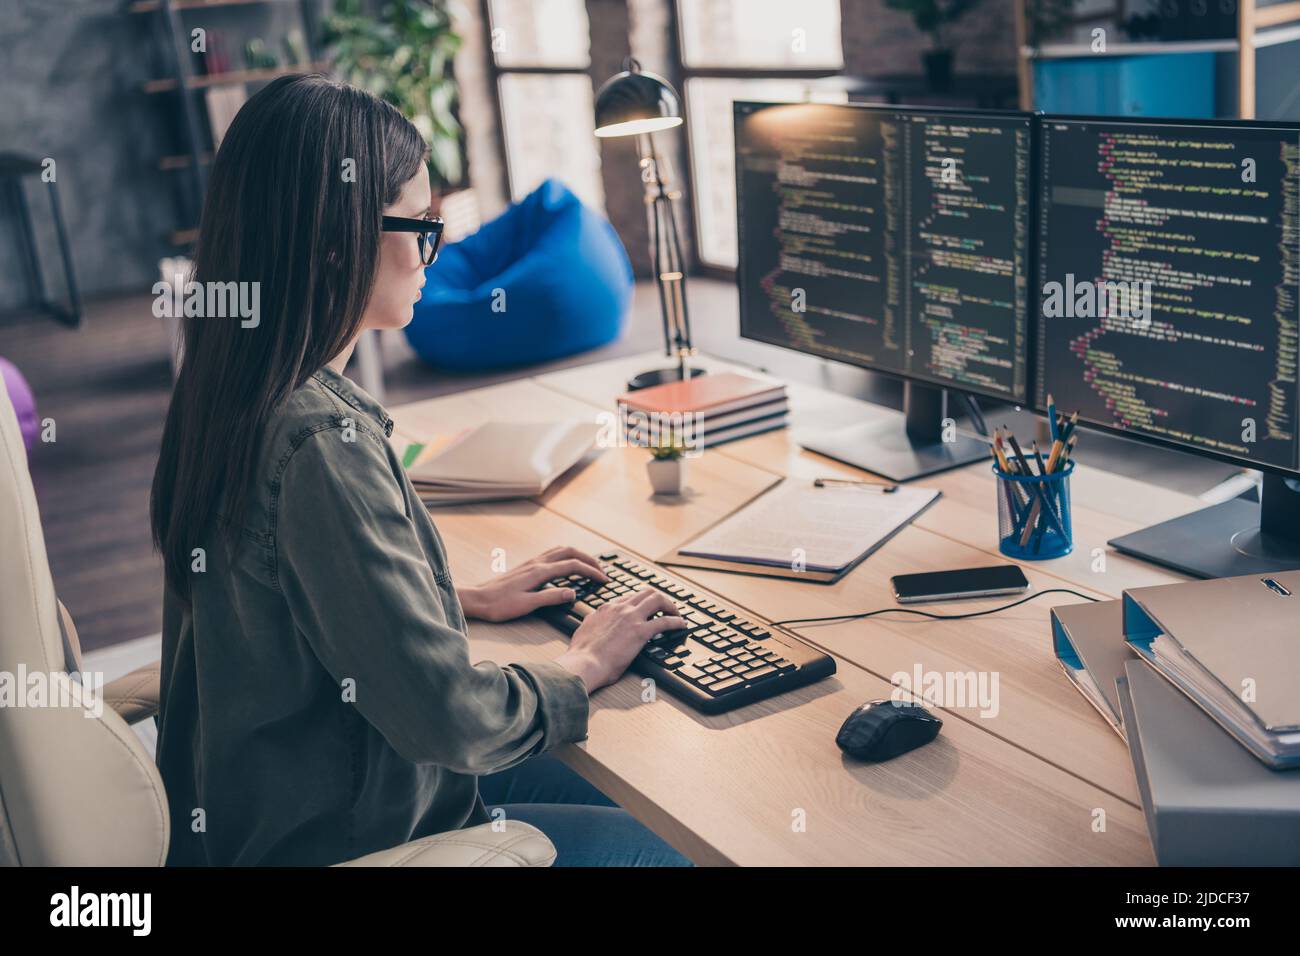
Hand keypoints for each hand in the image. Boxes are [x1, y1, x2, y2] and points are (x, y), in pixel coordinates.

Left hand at [457, 546, 609, 622]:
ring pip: (561, 550)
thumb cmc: (499, 605)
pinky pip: (552, 554)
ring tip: (589, 566)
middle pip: (570, 552)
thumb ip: (552, 597)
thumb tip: (573, 593)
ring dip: (578, 555)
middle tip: (602, 571)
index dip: (591, 572)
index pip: (573, 566)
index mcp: (540, 572)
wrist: (477, 599)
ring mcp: (532, 563)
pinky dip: (566, 556)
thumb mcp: (527, 605)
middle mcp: (537, 563)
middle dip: (589, 560)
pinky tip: (567, 566)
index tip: (604, 580)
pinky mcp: (527, 566)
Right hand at [556, 589, 688, 692]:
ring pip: (658, 600)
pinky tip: (682, 625)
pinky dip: (676, 622)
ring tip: (676, 614)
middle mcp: (620, 608)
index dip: (642, 602)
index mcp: (607, 608)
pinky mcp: (640, 632)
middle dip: (660, 599)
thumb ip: (593, 622)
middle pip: (647, 593)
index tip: (648, 608)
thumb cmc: (582, 654)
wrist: (583, 664)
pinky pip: (665, 622)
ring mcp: (631, 618)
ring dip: (670, 606)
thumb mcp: (584, 630)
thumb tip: (593, 621)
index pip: (630, 597)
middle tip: (666, 608)